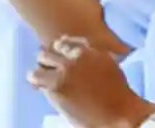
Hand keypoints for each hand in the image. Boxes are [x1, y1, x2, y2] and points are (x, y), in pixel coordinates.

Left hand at [27, 36, 154, 127]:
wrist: (118, 112)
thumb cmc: (116, 93)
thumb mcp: (107, 64)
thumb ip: (91, 54)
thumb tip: (72, 49)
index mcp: (91, 50)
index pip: (65, 41)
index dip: (58, 49)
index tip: (56, 58)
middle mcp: (77, 56)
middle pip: (51, 48)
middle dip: (47, 58)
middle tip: (47, 68)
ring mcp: (66, 69)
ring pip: (42, 59)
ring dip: (40, 68)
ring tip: (41, 79)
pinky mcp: (56, 85)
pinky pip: (36, 77)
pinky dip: (36, 82)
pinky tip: (39, 88)